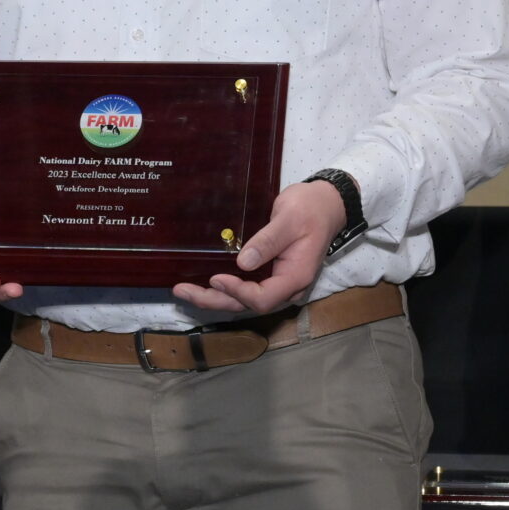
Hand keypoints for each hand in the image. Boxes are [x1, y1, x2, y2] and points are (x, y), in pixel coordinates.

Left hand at [171, 179, 340, 313]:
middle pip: (248, 304)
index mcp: (296, 277)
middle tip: (182, 291)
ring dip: (215, 297)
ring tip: (184, 290)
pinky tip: (203, 284)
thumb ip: (268, 241)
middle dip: (214, 299)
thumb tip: (242, 263)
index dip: (237, 292)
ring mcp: (278, 283)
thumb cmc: (310, 208)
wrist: (326, 204)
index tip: (215, 277)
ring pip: (244, 299)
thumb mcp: (289, 218)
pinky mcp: (270, 276)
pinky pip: (246, 289)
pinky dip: (224, 288)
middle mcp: (287, 287)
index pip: (263, 298)